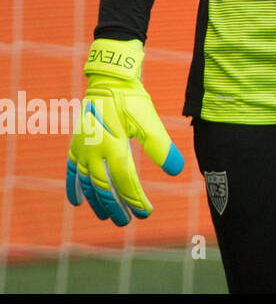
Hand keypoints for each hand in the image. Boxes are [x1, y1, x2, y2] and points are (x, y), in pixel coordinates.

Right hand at [66, 39, 183, 225]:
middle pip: (104, 187)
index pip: (125, 181)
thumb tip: (176, 170)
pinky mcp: (76, 145)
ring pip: (87, 183)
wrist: (109, 81)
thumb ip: (162, 147)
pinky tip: (77, 202)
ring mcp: (83, 149)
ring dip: (97, 202)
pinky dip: (74, 187)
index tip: (145, 213)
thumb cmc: (133, 101)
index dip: (134, 199)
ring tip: (106, 217)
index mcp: (114, 146)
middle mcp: (95, 151)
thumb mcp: (150, 122)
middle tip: (126, 221)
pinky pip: (72, 171)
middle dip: (116, 206)